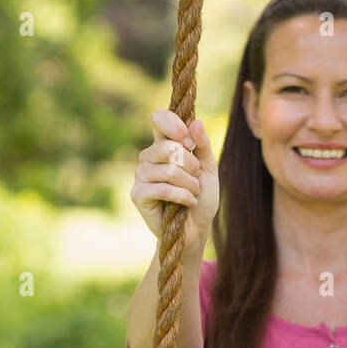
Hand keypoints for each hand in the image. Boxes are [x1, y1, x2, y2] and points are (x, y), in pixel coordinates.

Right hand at [130, 110, 219, 245]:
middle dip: (191, 165)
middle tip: (196, 178)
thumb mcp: (208, 168)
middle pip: (169, 148)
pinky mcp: (138, 195)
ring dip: (190, 184)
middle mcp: (148, 157)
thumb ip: (202, 145)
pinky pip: (163, 189)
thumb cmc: (201, 197)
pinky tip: (189, 202)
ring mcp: (141, 175)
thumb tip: (196, 122)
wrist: (196, 229)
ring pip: (169, 170)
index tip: (190, 142)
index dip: (175, 127)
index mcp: (162, 144)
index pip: (159, 119)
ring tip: (194, 192)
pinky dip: (183, 196)